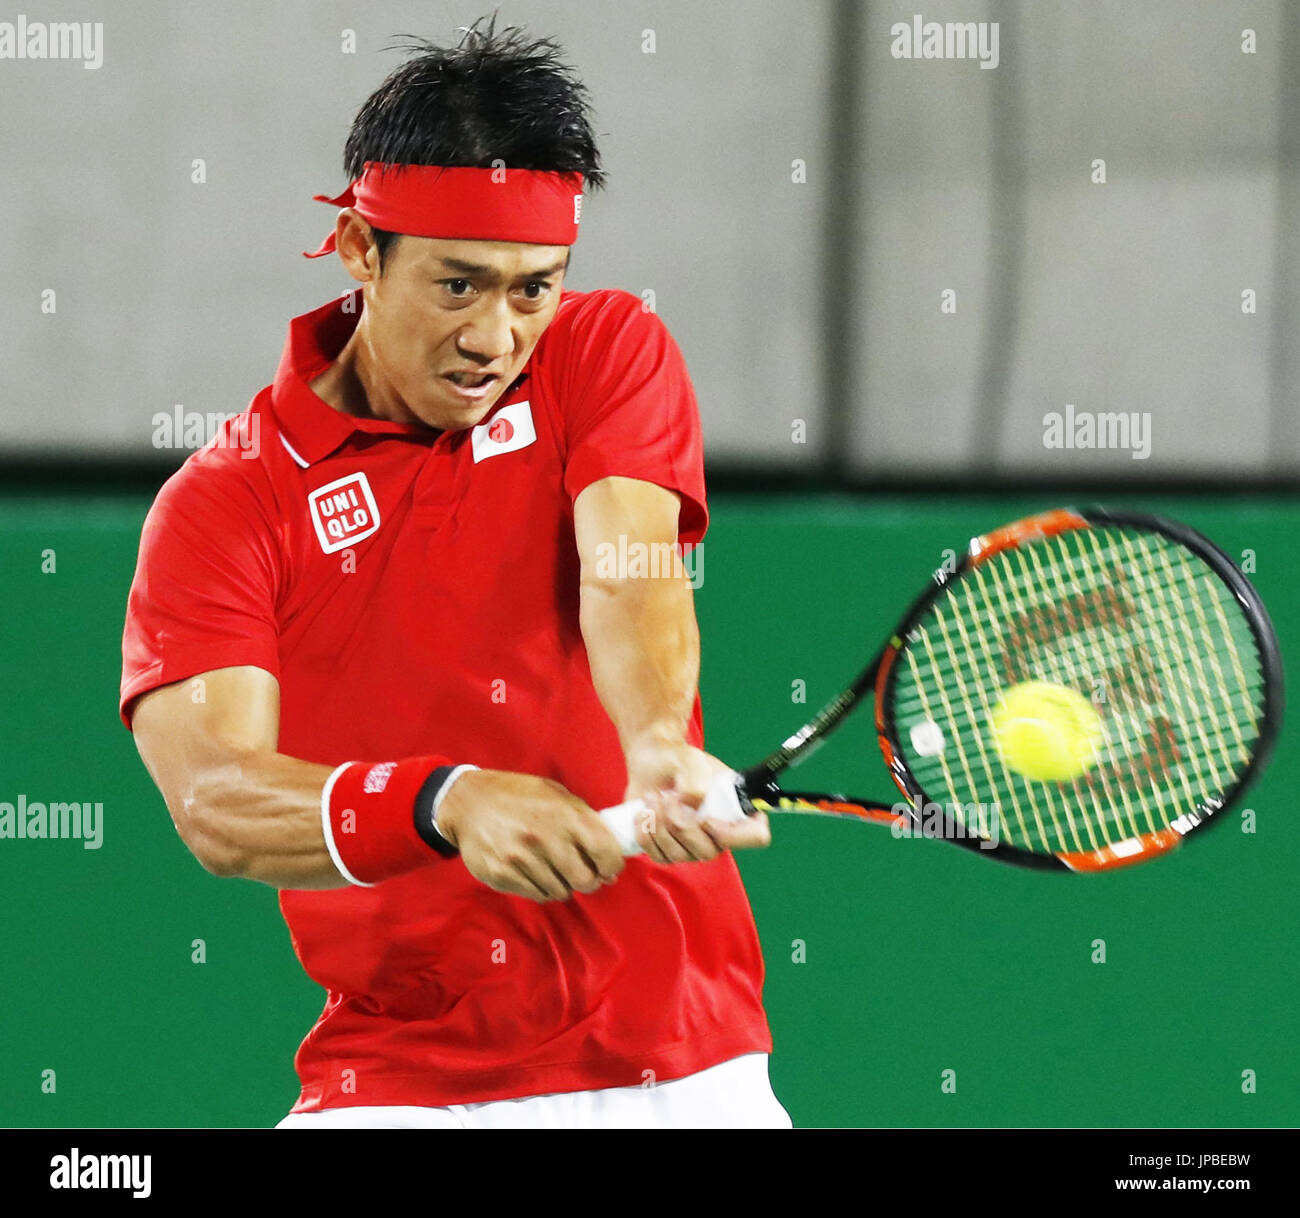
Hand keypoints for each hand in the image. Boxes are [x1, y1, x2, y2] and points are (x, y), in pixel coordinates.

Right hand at [436, 770, 624, 901]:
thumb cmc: (519, 796)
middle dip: (588, 880)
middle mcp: (545, 837)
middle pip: (585, 880)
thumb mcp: (556, 794)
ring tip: (551, 865)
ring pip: (561, 891)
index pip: (606, 852)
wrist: (469, 802)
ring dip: (562, 883)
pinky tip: (533, 869)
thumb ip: (584, 819)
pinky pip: (537, 894)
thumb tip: (611, 850)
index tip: (608, 868)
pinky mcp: (502, 875)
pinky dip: (540, 887)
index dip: (612, 865)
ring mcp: (522, 858)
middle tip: (581, 872)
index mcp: (565, 814)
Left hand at [623, 732, 770, 862]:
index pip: (756, 837)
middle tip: (667, 797)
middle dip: (681, 824)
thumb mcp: (690, 760)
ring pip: (679, 855)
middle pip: (708, 852)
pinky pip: (659, 856)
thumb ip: (696, 782)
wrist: (651, 764)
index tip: (706, 818)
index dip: (733, 835)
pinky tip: (644, 812)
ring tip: (653, 797)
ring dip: (659, 824)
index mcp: (738, 810)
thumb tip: (692, 806)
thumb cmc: (678, 760)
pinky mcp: (668, 851)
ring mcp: (694, 847)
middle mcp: (720, 834)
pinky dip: (646, 834)